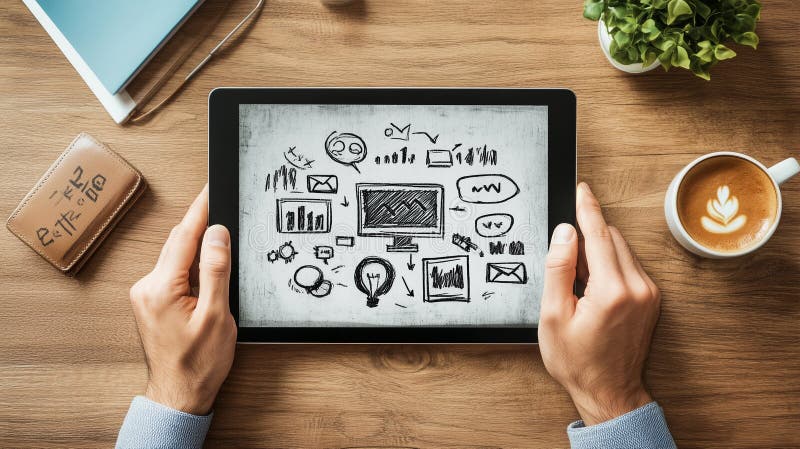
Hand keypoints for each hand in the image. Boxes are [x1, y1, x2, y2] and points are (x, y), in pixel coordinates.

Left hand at [129, 185, 236, 414]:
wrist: (178, 394)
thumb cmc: (198, 363)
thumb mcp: (217, 315)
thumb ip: (216, 270)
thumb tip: (217, 234)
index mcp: (160, 288)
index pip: (184, 236)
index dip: (201, 209)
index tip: (211, 189)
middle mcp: (146, 287)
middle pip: (178, 243)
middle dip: (202, 226)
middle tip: (223, 207)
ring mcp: (145, 294)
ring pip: (175, 257)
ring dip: (198, 248)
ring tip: (222, 243)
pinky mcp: (150, 300)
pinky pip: (172, 271)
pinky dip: (191, 265)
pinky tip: (207, 269)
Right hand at [538, 183, 660, 425]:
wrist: (609, 391)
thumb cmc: (577, 360)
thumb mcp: (554, 315)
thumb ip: (559, 268)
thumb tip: (565, 233)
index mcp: (612, 290)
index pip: (598, 235)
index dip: (587, 209)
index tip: (581, 188)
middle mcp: (638, 287)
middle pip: (612, 238)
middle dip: (587, 236)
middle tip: (565, 260)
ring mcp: (649, 293)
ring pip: (621, 250)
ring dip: (598, 252)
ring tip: (577, 285)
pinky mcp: (651, 298)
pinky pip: (628, 266)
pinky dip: (609, 266)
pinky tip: (592, 290)